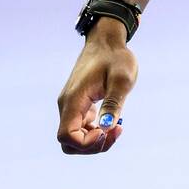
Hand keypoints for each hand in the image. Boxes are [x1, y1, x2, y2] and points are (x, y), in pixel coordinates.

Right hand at [56, 20, 137, 154]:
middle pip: (69, 143)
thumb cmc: (116, 57)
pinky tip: (114, 122)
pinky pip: (81, 129)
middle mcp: (67, 105)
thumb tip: (107, 127)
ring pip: (75, 138)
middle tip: (117, 131)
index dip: (86, 143)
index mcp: (73, 100)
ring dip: (95, 141)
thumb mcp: (122, 78)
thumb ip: (114, 102)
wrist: (106, 41)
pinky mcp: (79, 105)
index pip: (66, 136)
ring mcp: (71, 106)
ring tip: (117, 128)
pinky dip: (96, 132)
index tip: (108, 130)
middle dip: (92, 146)